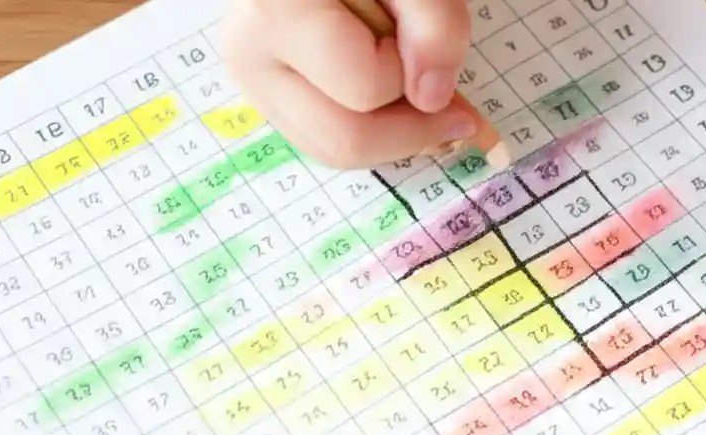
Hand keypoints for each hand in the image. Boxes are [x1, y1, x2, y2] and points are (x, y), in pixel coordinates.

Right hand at [222, 0, 475, 167]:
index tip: (427, 43)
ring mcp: (254, 83)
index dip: (414, 77)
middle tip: (454, 104)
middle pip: (345, 140)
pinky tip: (391, 92)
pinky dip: (371, 127)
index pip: (366, 88)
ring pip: (334, 150)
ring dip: (392, 132)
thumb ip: (434, 25)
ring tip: (416, 87)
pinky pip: (327, 138)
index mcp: (277, 14)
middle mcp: (251, 56)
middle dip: (410, 129)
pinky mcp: (268, 97)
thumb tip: (433, 98)